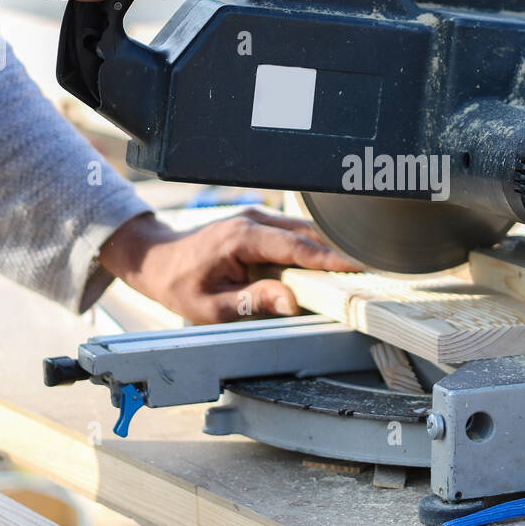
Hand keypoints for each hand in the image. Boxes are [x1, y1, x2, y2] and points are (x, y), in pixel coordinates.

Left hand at [97, 208, 361, 324]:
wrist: (157, 259)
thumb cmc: (179, 283)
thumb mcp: (211, 306)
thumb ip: (253, 301)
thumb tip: (291, 301)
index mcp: (242, 238)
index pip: (296, 247)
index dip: (329, 258)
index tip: (357, 267)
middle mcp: (252, 221)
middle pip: (306, 235)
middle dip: (337, 252)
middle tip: (367, 272)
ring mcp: (256, 219)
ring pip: (303, 232)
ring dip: (327, 249)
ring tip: (354, 270)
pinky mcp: (259, 225)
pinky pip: (293, 234)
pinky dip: (312, 248)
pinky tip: (327, 265)